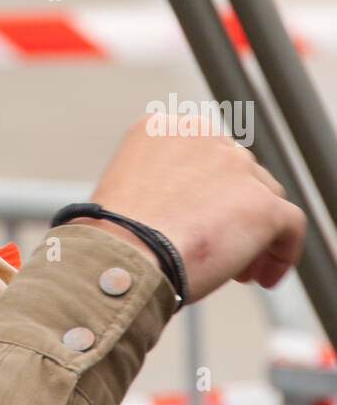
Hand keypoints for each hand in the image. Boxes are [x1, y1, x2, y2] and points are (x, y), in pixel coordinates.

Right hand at [72, 114, 306, 304]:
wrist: (121, 257)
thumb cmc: (115, 237)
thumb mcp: (133, 190)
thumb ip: (166, 184)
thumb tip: (197, 211)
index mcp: (162, 128)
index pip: (204, 153)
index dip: (207, 191)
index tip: (198, 220)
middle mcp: (201, 136)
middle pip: (237, 171)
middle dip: (231, 210)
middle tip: (218, 249)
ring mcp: (235, 165)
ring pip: (266, 195)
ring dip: (255, 231)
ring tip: (237, 271)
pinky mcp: (261, 202)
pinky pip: (290, 225)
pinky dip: (283, 252)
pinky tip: (263, 277)